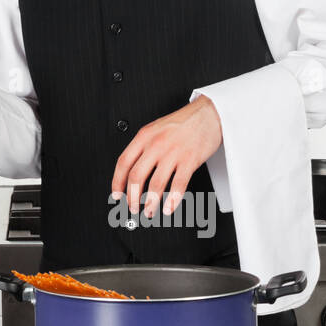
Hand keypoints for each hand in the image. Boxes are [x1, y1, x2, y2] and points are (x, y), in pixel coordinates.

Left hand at [110, 96, 222, 218]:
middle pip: (136, 176)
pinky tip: (168, 208)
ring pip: (156, 184)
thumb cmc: (183, 122)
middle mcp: (156, 145)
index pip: (123, 163)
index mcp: (144, 136)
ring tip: (149, 211)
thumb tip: (131, 170)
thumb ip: (143, 147)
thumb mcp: (155, 128)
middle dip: (132, 197)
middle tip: (133, 207)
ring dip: (151, 203)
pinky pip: (178, 185)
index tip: (117, 194)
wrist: (208, 114)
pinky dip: (172, 201)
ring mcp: (173, 153)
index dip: (117, 182)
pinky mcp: (190, 160)